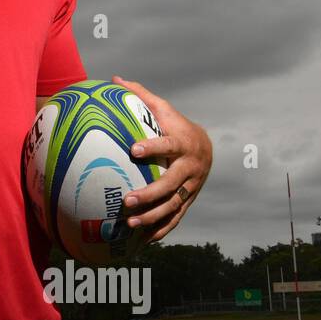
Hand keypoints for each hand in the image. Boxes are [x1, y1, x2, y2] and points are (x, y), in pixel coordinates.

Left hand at [112, 75, 211, 243]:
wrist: (205, 148)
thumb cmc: (175, 125)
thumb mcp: (163, 109)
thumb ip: (140, 96)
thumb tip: (114, 79)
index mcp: (182, 143)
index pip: (167, 145)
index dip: (152, 147)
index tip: (133, 149)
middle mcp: (189, 168)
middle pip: (170, 184)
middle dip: (149, 194)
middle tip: (126, 201)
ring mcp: (190, 188)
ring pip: (173, 205)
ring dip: (152, 217)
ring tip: (129, 224)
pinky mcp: (188, 201)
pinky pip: (175, 218)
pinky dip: (161, 229)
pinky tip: (142, 240)